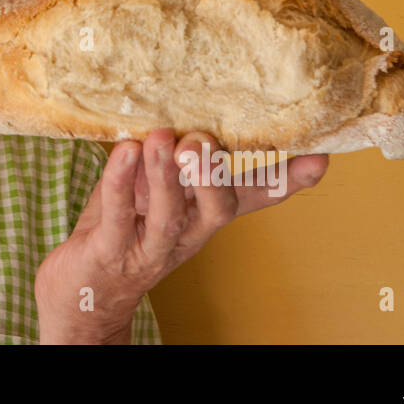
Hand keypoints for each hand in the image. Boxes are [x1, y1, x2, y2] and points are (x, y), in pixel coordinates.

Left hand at [35, 129, 328, 343]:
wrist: (84, 294)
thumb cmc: (121, 227)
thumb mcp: (153, 190)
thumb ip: (172, 158)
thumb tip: (188, 110)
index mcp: (203, 215)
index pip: (252, 197)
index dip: (284, 181)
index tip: (319, 157)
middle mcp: (186, 233)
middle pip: (215, 208)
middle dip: (213, 174)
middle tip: (203, 141)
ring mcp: (149, 246)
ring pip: (167, 213)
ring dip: (165, 175)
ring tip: (160, 139)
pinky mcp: (109, 251)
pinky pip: (116, 215)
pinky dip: (118, 182)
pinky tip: (121, 152)